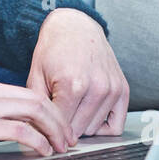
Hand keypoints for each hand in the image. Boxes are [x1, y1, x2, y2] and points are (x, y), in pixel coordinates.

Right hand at [0, 74, 73, 158]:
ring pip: (35, 110)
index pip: (26, 93)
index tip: (57, 127)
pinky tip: (42, 151)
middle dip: (59, 119)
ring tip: (62, 146)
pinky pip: (19, 129)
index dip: (48, 110)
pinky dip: (37, 140)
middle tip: (69, 138)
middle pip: (37, 98)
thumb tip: (2, 133)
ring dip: (54, 130)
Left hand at [27, 7, 128, 140]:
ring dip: (81, 126)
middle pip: (78, 131)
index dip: (48, 129)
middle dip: (63, 128)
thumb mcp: (35, 75)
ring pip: (95, 131)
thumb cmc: (54, 50)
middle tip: (56, 116)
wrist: (76, 27)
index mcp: (72, 84)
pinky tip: (89, 116)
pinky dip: (102, 127)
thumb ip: (37, 106)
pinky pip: (116, 126)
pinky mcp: (123, 90)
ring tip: (71, 110)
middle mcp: (97, 88)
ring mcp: (112, 89)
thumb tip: (37, 132)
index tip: (44, 127)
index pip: (61, 126)